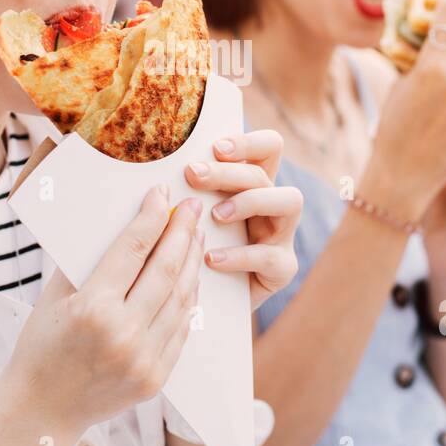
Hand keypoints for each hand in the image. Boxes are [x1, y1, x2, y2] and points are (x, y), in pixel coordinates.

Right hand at [1, 184, 204, 437]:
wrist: (42, 409)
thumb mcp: (55, 296)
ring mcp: (144, 359)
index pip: (132, 250)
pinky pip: (181, 329)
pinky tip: (190, 277)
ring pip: (181, 299)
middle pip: (165, 270)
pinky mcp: (156, 377)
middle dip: (182, 232)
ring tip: (195, 236)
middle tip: (191, 208)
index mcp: (92, 308)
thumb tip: (122, 222)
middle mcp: (123, 333)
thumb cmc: (42, 346)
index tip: (162, 194)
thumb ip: (88, 261)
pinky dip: (188, 299)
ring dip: (192, 263)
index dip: (151, 217)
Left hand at [183, 129, 301, 309]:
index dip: (249, 142)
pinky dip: (239, 255)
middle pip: (265, 173)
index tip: (216, 147)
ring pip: (289, 201)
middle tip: (194, 175)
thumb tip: (156, 174)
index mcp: (254, 184)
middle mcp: (273, 204)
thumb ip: (187, 192)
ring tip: (216, 215)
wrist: (204, 303)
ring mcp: (282, 235)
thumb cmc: (192, 249)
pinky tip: (212, 258)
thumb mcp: (191, 216)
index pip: (270, 148)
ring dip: (250, 201)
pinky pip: (270, 256)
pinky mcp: (283, 268)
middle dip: (229, 172)